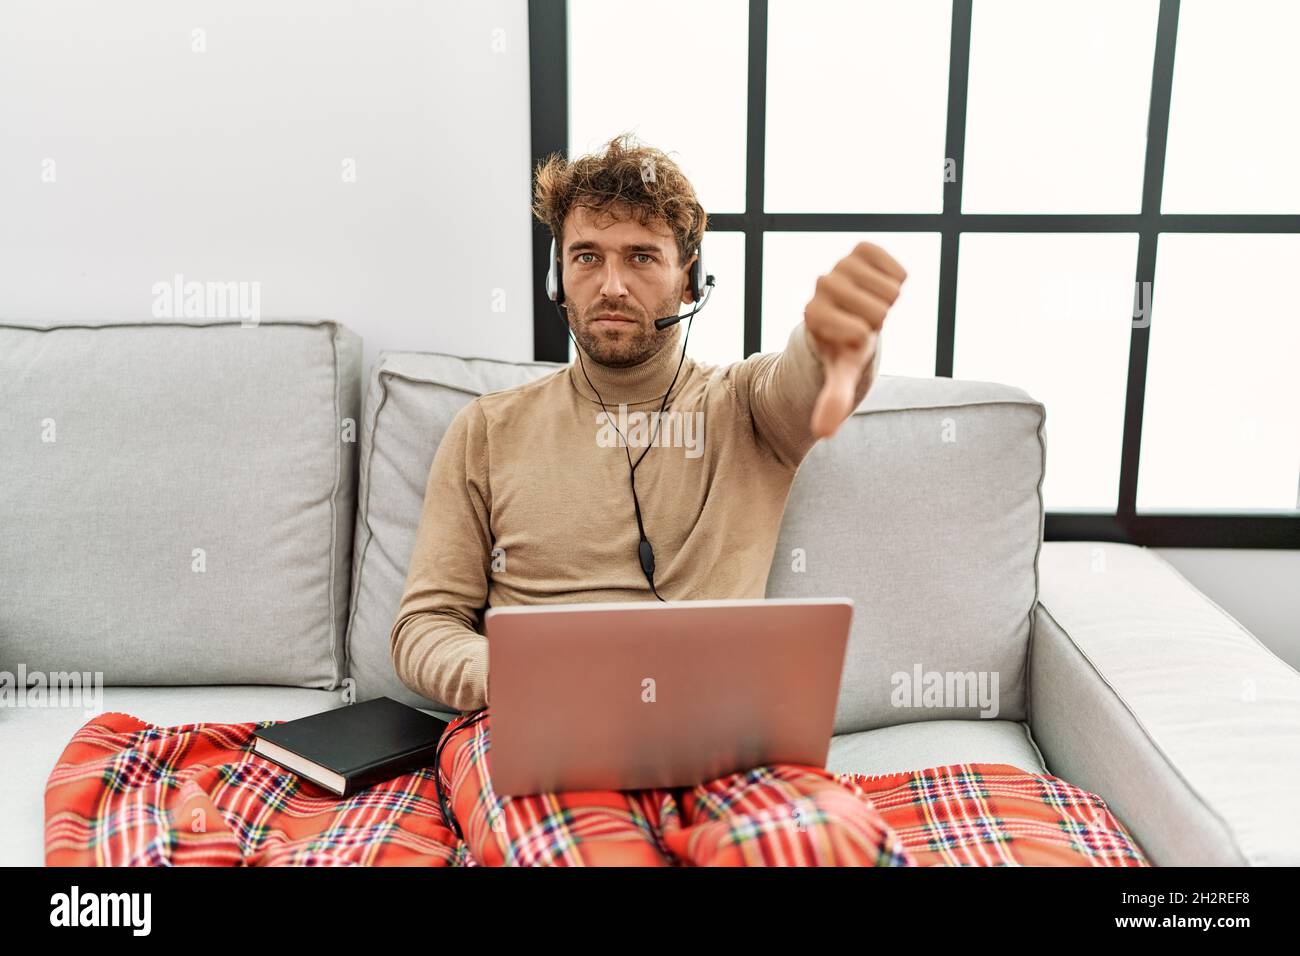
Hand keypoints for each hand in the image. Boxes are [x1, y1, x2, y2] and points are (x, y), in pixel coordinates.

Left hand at [805, 241, 905, 438]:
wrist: (847, 316)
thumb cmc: (843, 349)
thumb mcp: (840, 375)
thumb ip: (832, 400)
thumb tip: (823, 434)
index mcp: (813, 315)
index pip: (859, 331)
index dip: (864, 340)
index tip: (850, 338)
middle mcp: (822, 286)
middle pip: (879, 311)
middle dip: (879, 324)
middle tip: (863, 322)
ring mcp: (841, 264)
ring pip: (890, 290)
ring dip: (887, 303)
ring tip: (870, 305)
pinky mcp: (861, 249)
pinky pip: (895, 266)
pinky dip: (897, 279)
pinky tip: (882, 286)